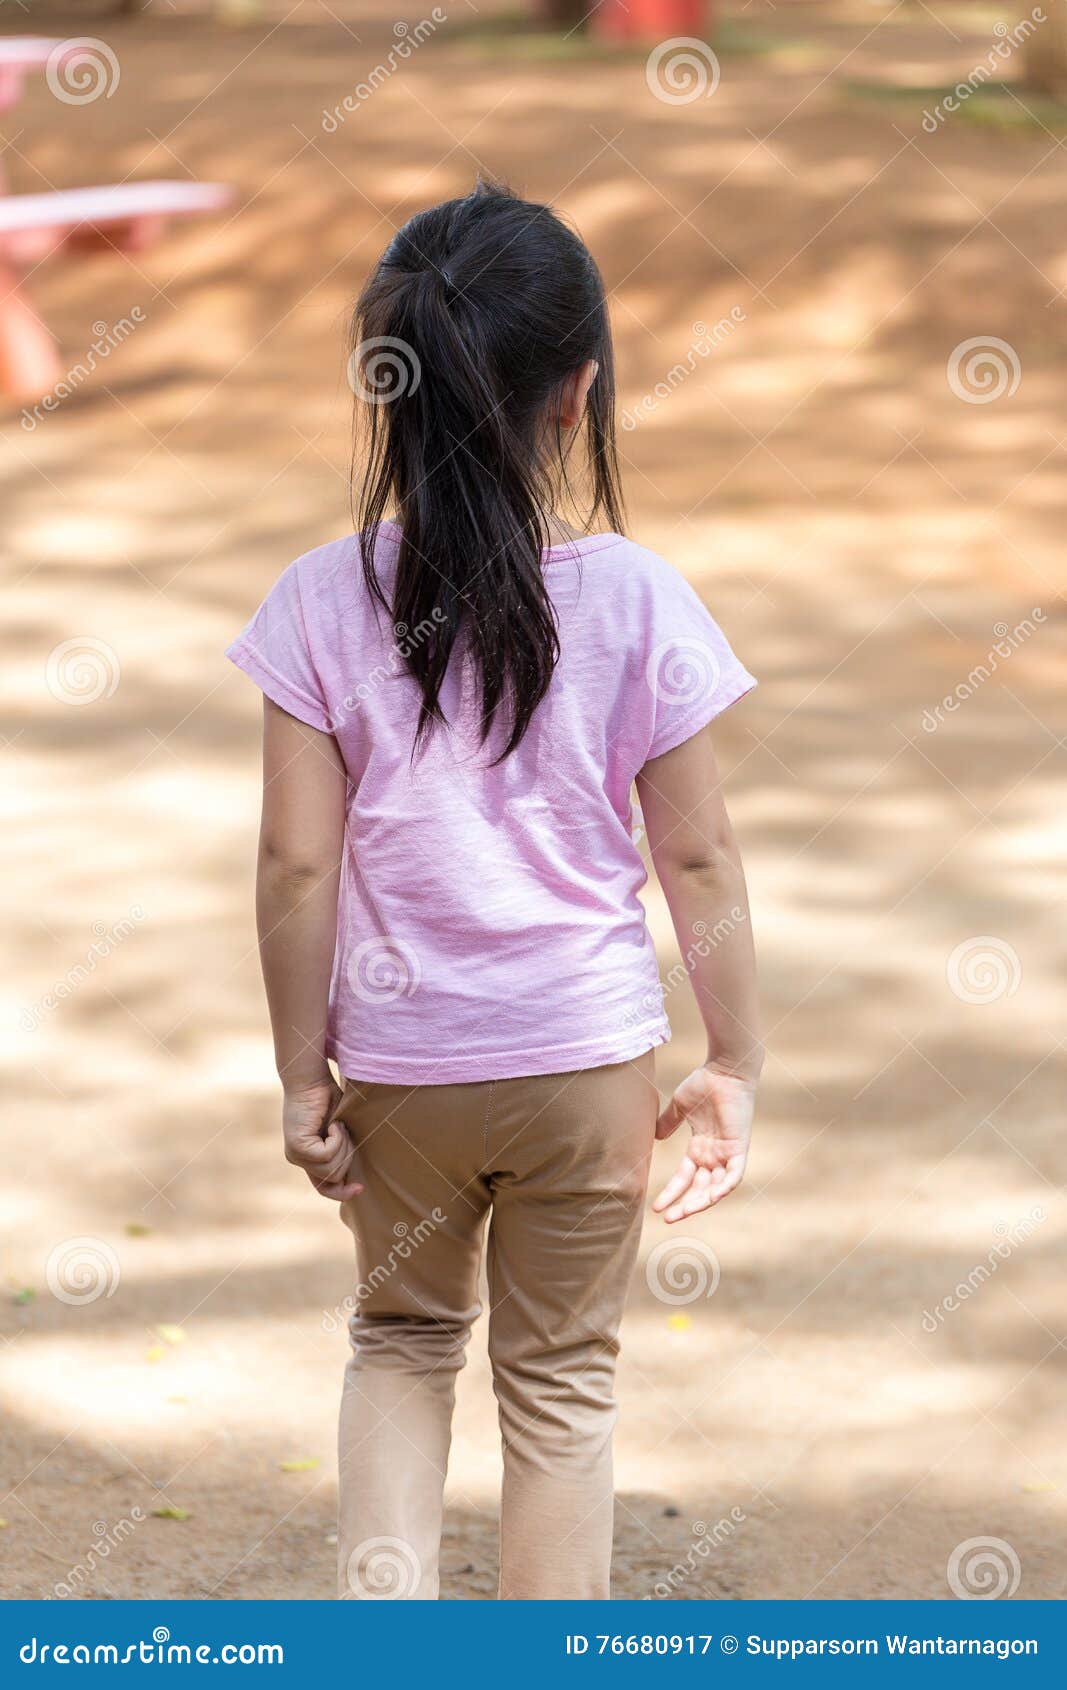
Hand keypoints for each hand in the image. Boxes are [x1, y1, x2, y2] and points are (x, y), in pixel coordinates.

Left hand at [281, 1078, 362, 1202]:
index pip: (324, 1188)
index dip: (342, 1193)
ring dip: (343, 1145)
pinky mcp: (297, 1147)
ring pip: (332, 1169)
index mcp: (308, 1158)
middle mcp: (299, 1160)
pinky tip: (333, 1123)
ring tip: (337, 1125)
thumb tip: (355, 1176)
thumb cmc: (327, 1099)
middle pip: (335, 1178)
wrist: (311, 1080)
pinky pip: (327, 1155)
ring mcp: (296, 1155)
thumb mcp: (340, 1131)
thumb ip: (342, 1151)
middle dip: (347, 1155)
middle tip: (343, 1130)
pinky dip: (337, 1138)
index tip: (360, 1188)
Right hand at [651, 1065, 755, 1222]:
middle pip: (699, 1189)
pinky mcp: (739, 1147)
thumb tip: (655, 1136)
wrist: (724, 1069)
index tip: (655, 1206)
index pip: (685, 1178)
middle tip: (667, 1218)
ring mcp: (727, 1153)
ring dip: (700, 1202)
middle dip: (684, 1205)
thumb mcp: (679, 1107)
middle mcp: (714, 1155)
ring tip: (682, 1213)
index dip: (671, 1192)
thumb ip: (668, 1123)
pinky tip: (712, 1198)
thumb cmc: (703, 1083)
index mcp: (700, 1148)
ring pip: (716, 1188)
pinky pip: (735, 1175)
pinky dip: (725, 1188)